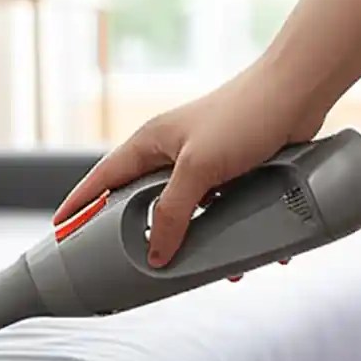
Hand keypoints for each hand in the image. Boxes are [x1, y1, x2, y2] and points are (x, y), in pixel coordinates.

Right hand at [54, 60, 327, 267]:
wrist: (299, 90)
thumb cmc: (244, 113)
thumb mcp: (198, 168)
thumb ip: (172, 212)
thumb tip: (155, 255)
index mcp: (149, 144)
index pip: (101, 179)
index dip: (79, 204)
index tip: (61, 228)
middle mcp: (172, 153)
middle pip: (141, 202)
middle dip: (139, 233)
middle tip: (129, 263)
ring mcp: (203, 163)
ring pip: (186, 212)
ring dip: (192, 241)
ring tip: (196, 270)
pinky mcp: (235, 172)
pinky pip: (221, 211)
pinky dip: (228, 232)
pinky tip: (242, 253)